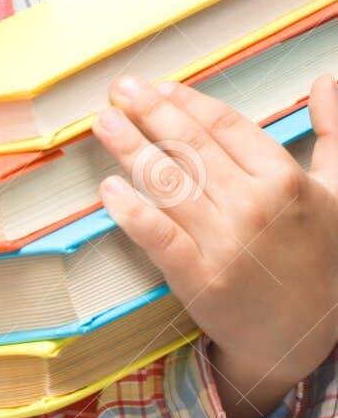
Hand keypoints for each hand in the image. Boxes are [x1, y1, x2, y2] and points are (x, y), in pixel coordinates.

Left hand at [91, 71, 337, 417]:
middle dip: (151, 112)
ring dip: (131, 149)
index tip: (160, 87)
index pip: (226, 126)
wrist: (303, 338)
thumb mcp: (337, 191)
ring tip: (104, 123)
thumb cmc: (318, 258)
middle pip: (191, 147)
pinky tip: (108, 189)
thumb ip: (332, 131)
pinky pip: (158, 236)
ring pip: (169, 184)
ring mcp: (225, 244)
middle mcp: (255, 207)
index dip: (188, 102)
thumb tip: (324, 79)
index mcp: (286, 181)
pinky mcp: (199, 279)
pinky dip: (131, 211)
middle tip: (120, 89)